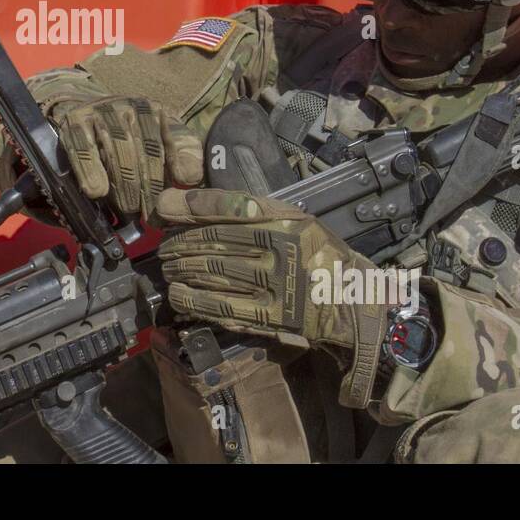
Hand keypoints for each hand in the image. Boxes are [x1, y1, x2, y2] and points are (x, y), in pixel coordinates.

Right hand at [51, 95, 203, 224]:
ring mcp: (99, 110)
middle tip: (147, 215)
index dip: (162, 179)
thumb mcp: (162, 141)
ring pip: (115, 148)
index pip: (159, 146)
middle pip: (138, 149)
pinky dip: (90, 171)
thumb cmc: (131, 137)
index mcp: (151, 110)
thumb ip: (182, 156)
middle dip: (145, 186)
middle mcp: (126, 106)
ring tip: (127, 209)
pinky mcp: (75, 119)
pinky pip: (83, 147)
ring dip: (122, 183)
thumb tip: (189, 177)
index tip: (164, 206)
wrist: (89, 113)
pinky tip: (97, 192)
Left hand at [156, 187, 387, 406]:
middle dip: (180, 245)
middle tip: (165, 250)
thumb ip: (250, 210)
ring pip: (213, 273)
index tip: (165, 210)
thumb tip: (193, 202)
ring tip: (169, 269)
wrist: (354, 300)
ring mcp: (276, 284)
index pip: (227, 208)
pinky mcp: (272, 316)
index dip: (189, 208)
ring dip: (182, 271)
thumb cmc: (318, 254)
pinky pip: (222, 307)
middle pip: (214, 243)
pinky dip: (193, 301)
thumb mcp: (293, 220)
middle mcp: (280, 248)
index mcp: (286, 220)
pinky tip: (178, 296)